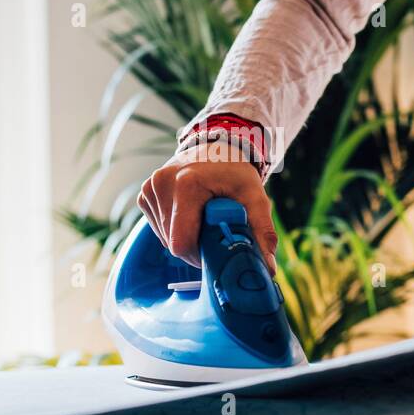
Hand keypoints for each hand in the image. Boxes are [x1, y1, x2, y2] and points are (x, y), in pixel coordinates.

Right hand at [137, 141, 276, 273]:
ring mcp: (150, 189)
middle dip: (194, 246)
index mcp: (186, 184)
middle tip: (212, 233)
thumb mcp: (255, 197)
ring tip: (202, 220)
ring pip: (164, 238)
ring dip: (184, 237)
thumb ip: (262, 231)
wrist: (217, 146)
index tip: (215, 248)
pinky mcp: (145, 194)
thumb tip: (268, 268)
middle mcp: (162, 184)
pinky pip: (158, 227)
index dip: (199, 255)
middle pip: (173, 243)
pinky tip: (188, 214)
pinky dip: (174, 228)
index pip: (182, 243)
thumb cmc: (235, 171)